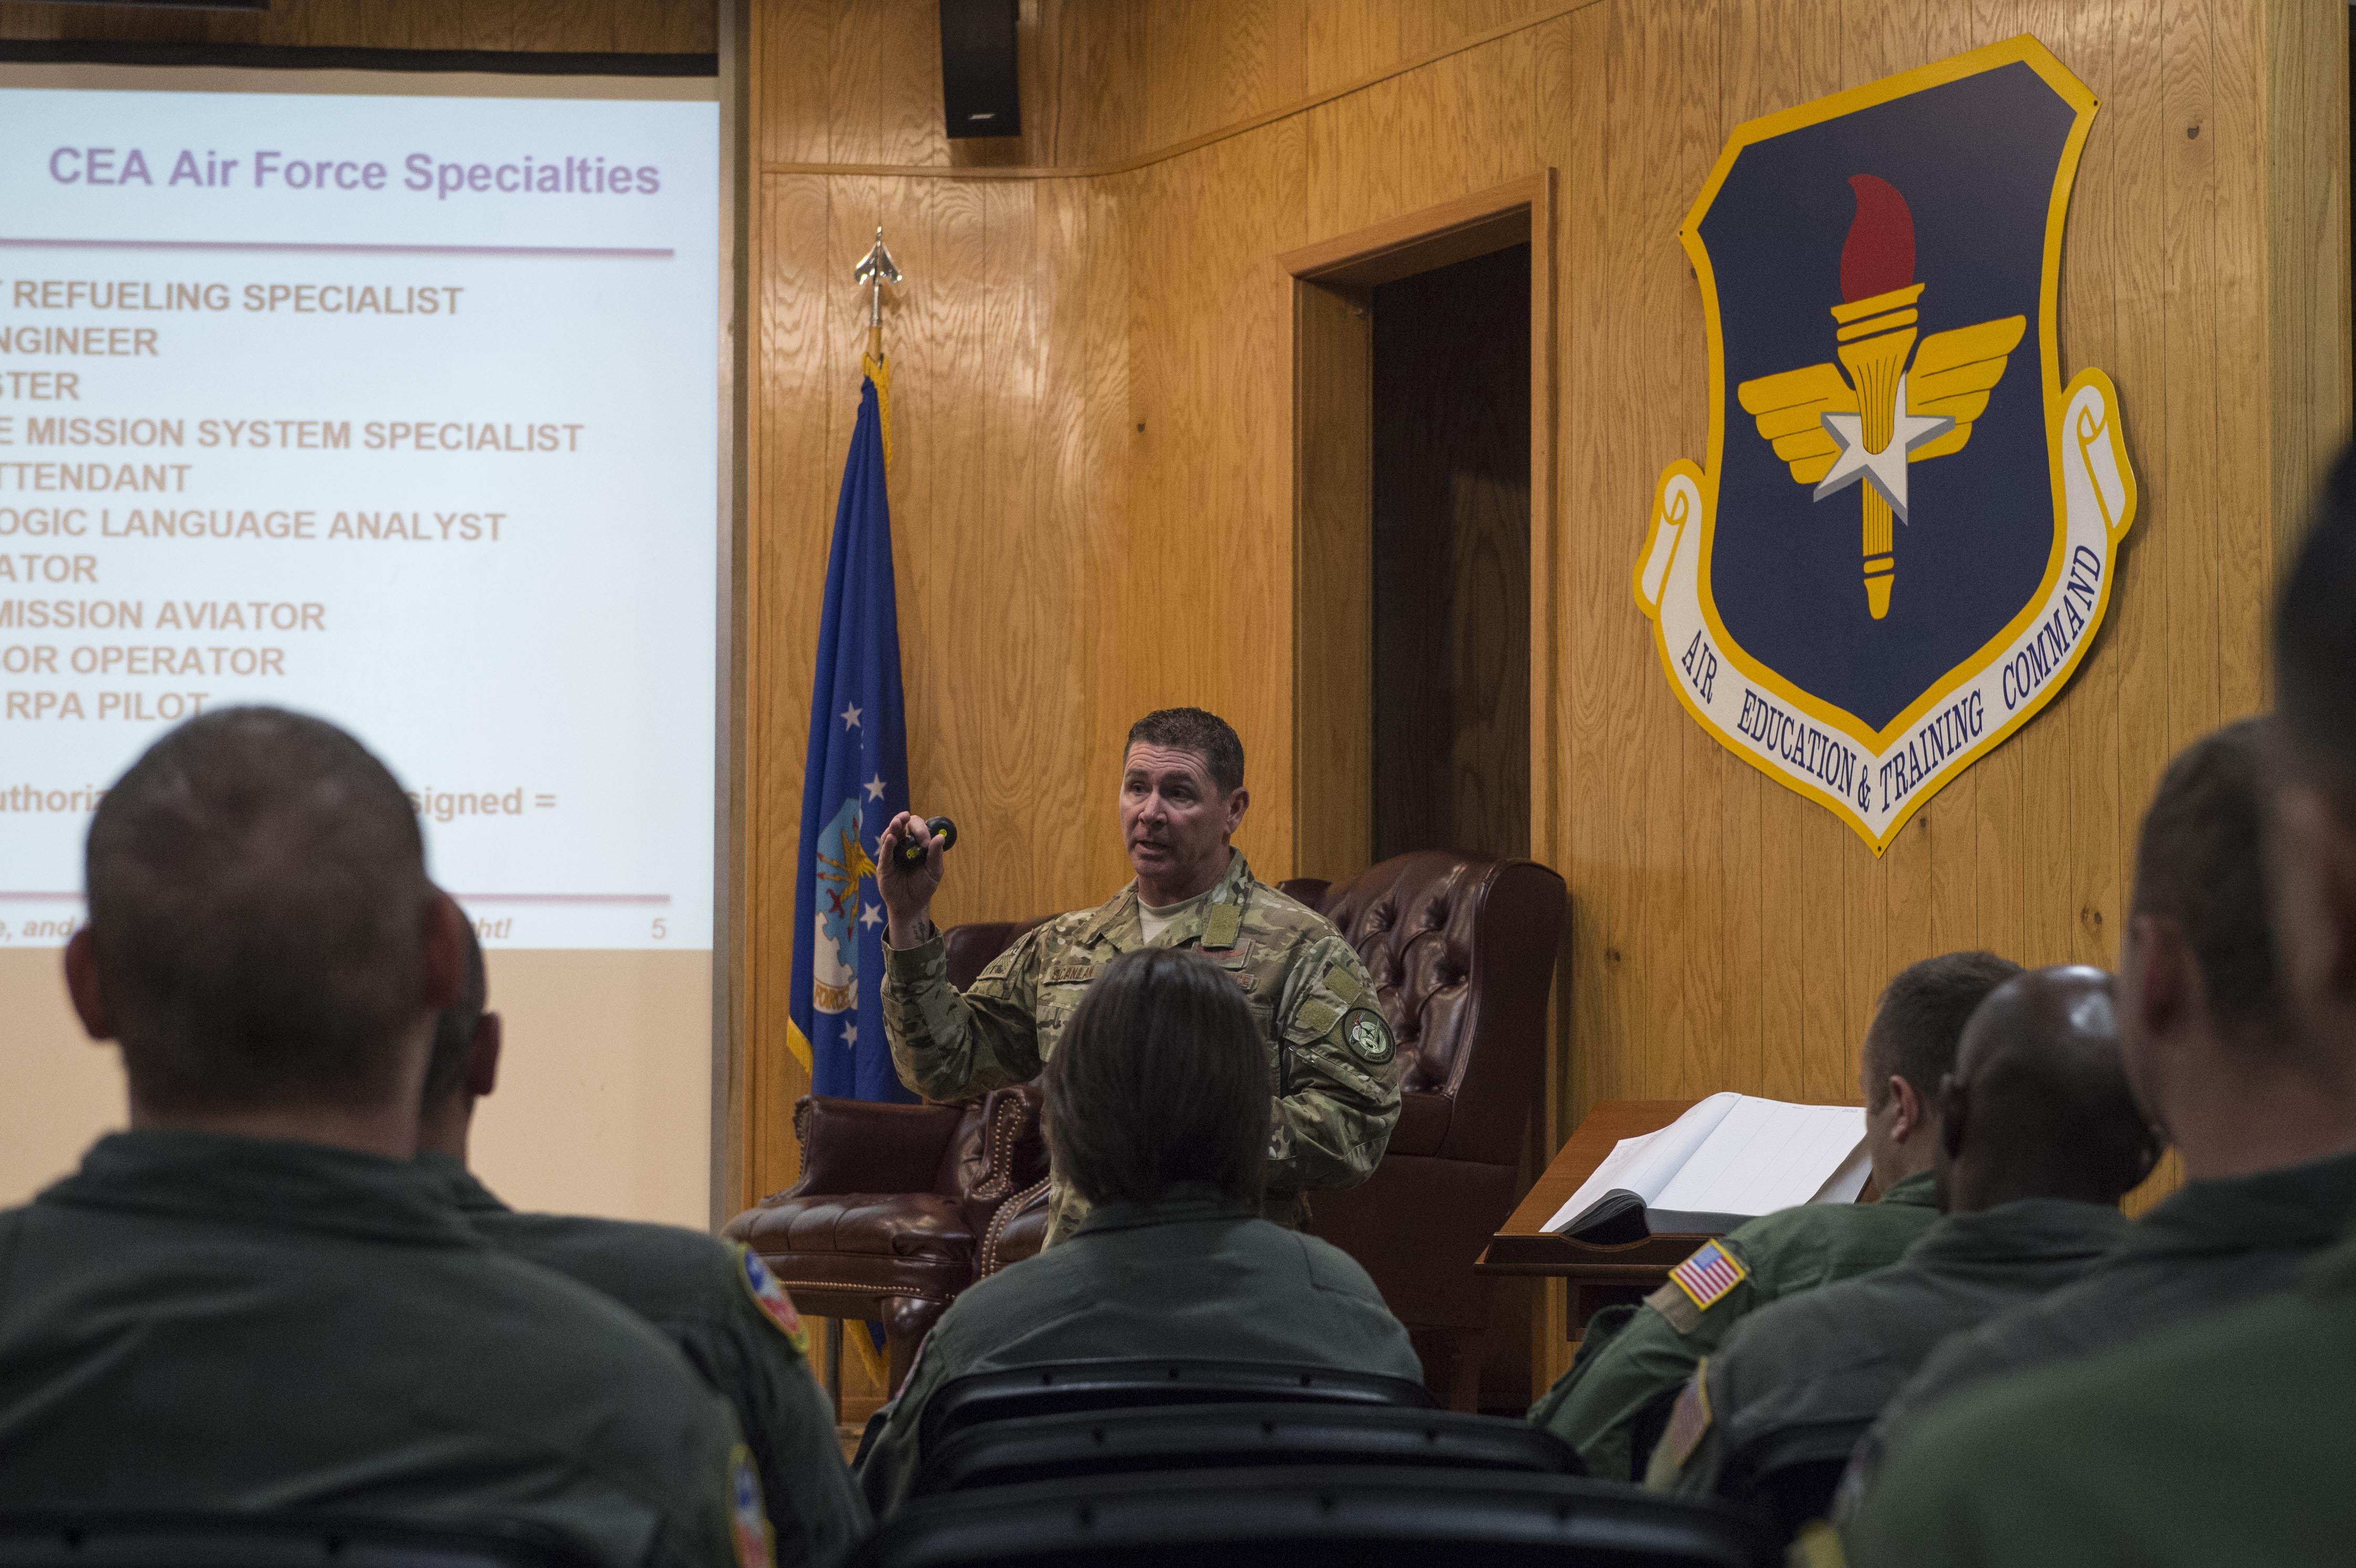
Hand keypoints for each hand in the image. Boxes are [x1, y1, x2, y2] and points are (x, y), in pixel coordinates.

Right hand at [878, 809, 942, 944]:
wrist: (912, 906)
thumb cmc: (923, 887)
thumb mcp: (934, 871)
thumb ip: (936, 855)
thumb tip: (940, 837)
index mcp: (916, 845)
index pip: (916, 828)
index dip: (921, 829)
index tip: (926, 841)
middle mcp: (902, 846)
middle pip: (901, 827)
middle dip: (904, 820)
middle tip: (906, 817)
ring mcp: (892, 855)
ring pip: (889, 836)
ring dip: (893, 827)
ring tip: (897, 822)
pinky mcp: (884, 866)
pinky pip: (885, 853)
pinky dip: (887, 845)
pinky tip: (891, 838)